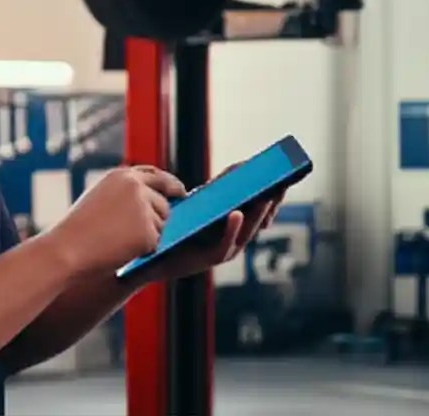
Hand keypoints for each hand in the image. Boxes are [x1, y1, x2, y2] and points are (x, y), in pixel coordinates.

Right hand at [45, 165, 186, 279]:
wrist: (67, 250)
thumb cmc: (78, 230)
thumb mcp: (101, 198)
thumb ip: (127, 194)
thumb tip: (156, 201)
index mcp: (123, 175)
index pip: (157, 175)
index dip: (171, 184)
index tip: (179, 191)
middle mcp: (137, 187)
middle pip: (164, 203)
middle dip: (156, 217)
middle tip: (134, 232)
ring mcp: (144, 208)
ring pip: (161, 225)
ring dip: (147, 235)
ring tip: (116, 239)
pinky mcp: (149, 232)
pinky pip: (155, 243)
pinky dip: (142, 250)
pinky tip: (119, 250)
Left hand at [135, 166, 286, 284]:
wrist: (145, 256)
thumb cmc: (169, 228)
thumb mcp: (193, 204)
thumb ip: (213, 191)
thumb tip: (237, 168)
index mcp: (228, 222)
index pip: (254, 204)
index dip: (270, 191)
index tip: (283, 174)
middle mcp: (229, 237)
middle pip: (257, 218)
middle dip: (271, 201)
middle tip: (282, 182)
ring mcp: (220, 249)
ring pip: (245, 232)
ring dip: (258, 214)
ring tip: (267, 195)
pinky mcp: (207, 259)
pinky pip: (224, 244)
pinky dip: (232, 229)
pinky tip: (236, 213)